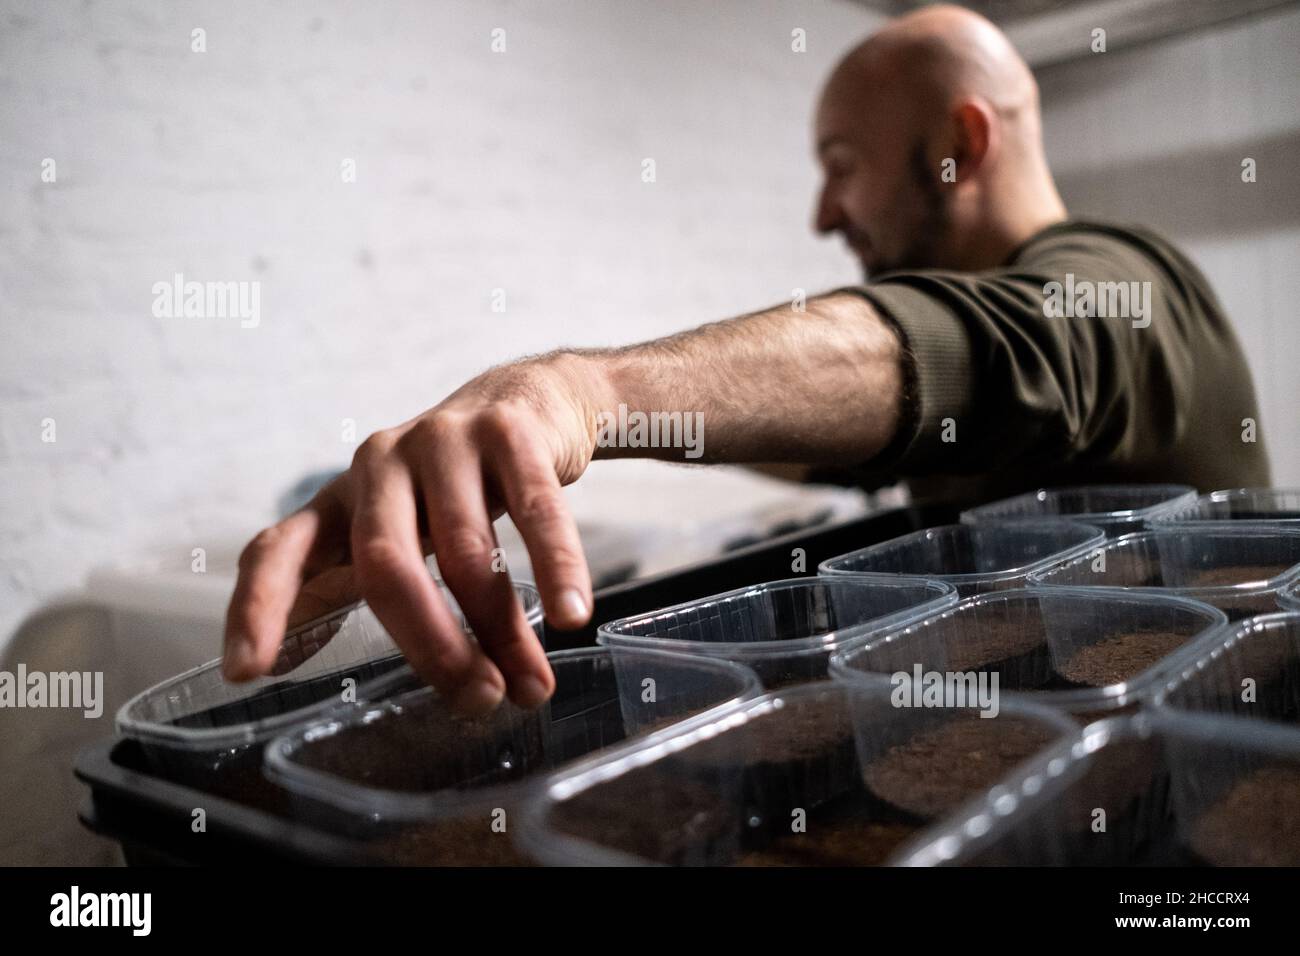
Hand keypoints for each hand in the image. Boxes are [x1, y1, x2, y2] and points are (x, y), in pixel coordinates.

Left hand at [222, 353, 601, 714]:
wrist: (530, 403)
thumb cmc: (453, 488)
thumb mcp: (395, 529)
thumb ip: (346, 587)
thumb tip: (283, 664)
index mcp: (341, 499)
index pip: (278, 549)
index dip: (257, 608)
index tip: (247, 672)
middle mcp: (380, 466)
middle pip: (386, 565)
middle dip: (429, 644)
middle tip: (474, 700)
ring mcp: (442, 441)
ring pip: (464, 549)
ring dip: (501, 628)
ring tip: (529, 685)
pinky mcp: (508, 432)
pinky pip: (532, 511)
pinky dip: (555, 568)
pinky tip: (570, 614)